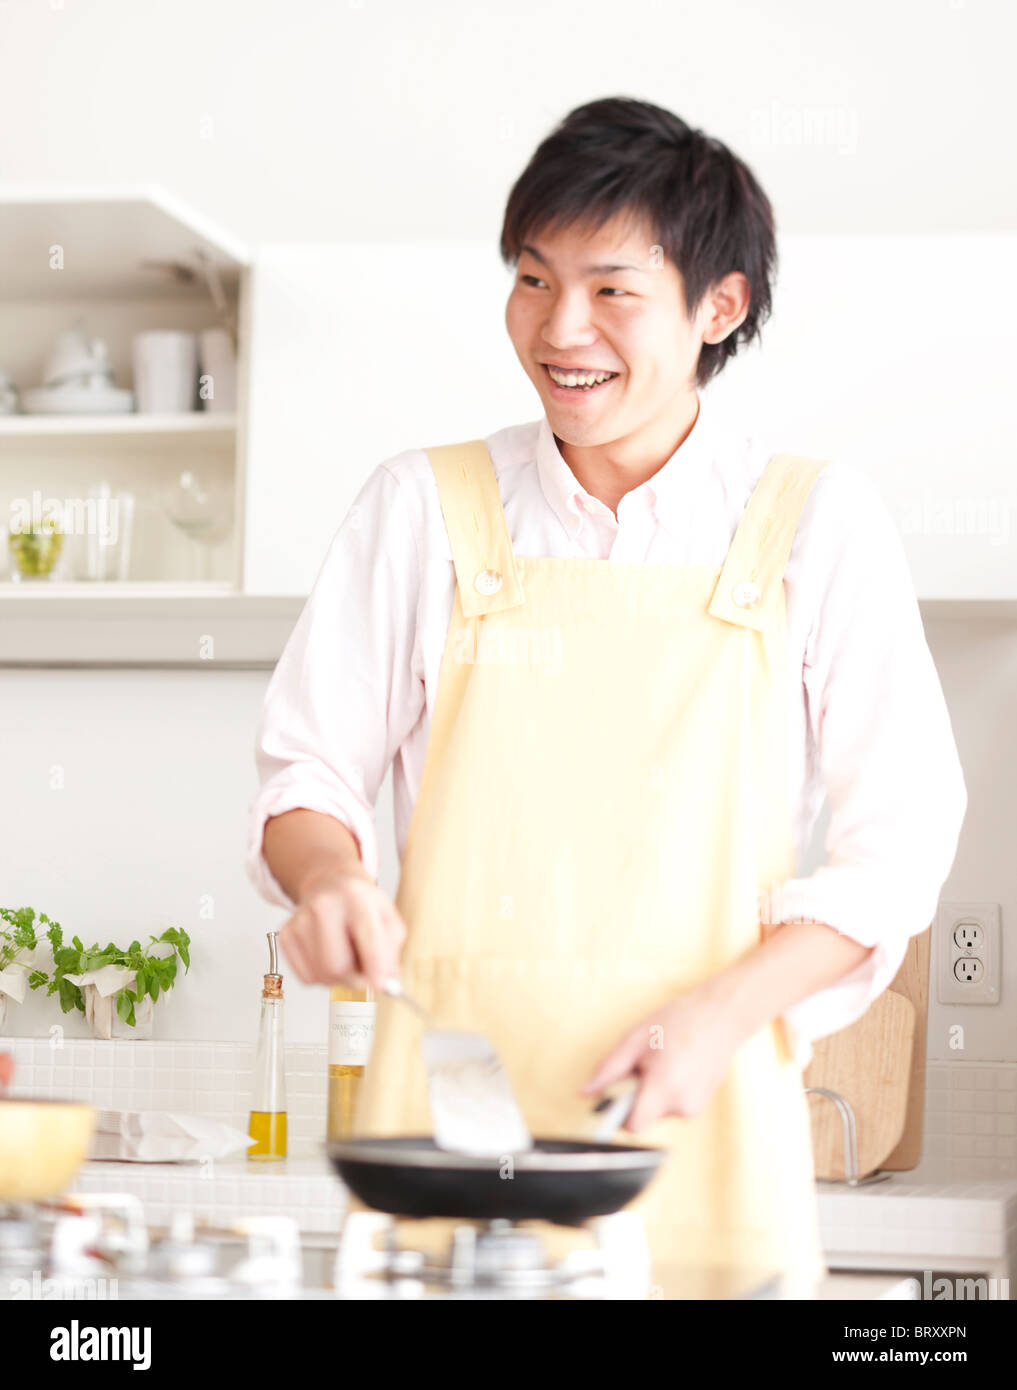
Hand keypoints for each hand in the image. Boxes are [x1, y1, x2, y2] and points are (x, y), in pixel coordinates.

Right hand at [277, 871, 406, 990]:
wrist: (330, 884)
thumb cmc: (361, 904)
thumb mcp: (388, 919)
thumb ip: (391, 952)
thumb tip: (385, 982)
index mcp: (356, 897)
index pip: (367, 940)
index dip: (375, 969)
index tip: (379, 983)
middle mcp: (324, 905)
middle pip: (337, 967)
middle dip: (355, 979)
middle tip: (364, 972)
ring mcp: (300, 920)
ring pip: (321, 975)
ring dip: (338, 978)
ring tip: (346, 957)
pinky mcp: (286, 935)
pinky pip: (306, 977)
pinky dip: (321, 975)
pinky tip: (329, 955)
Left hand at [581, 982, 747, 1132]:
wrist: (723, 1016)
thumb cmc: (680, 1022)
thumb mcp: (636, 1039)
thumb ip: (609, 1070)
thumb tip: (585, 1093)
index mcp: (664, 1088)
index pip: (632, 1126)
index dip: (618, 1114)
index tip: (613, 1097)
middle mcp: (682, 1105)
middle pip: (643, 1117)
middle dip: (636, 1096)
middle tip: (642, 1065)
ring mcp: (695, 1108)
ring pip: (657, 1111)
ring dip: (652, 1093)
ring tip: (663, 1062)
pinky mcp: (701, 1106)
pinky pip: (672, 1106)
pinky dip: (667, 1091)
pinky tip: (676, 1067)